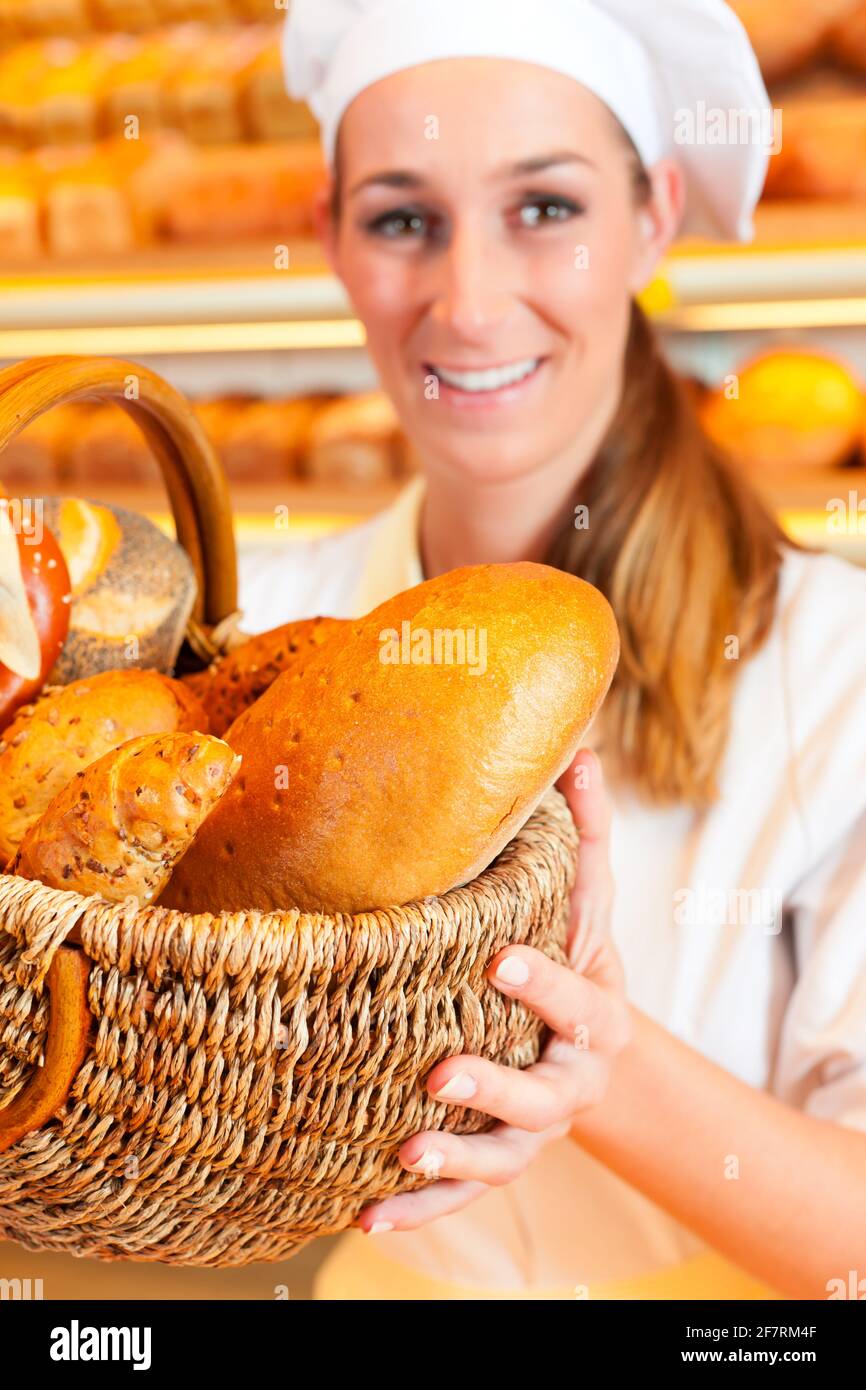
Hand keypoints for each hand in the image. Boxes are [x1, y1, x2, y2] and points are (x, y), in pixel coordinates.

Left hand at [355, 748, 630, 1233]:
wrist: (594, 1052)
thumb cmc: (578, 958)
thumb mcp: (588, 902)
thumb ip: (586, 833)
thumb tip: (576, 749)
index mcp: (594, 1013)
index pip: (576, 1000)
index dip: (545, 984)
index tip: (501, 961)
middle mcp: (569, 1079)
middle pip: (539, 1093)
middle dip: (492, 1086)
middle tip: (438, 1072)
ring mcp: (535, 1130)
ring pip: (501, 1157)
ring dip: (453, 1161)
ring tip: (403, 1151)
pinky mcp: (498, 1162)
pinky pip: (462, 1196)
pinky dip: (418, 1212)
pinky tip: (364, 1217)